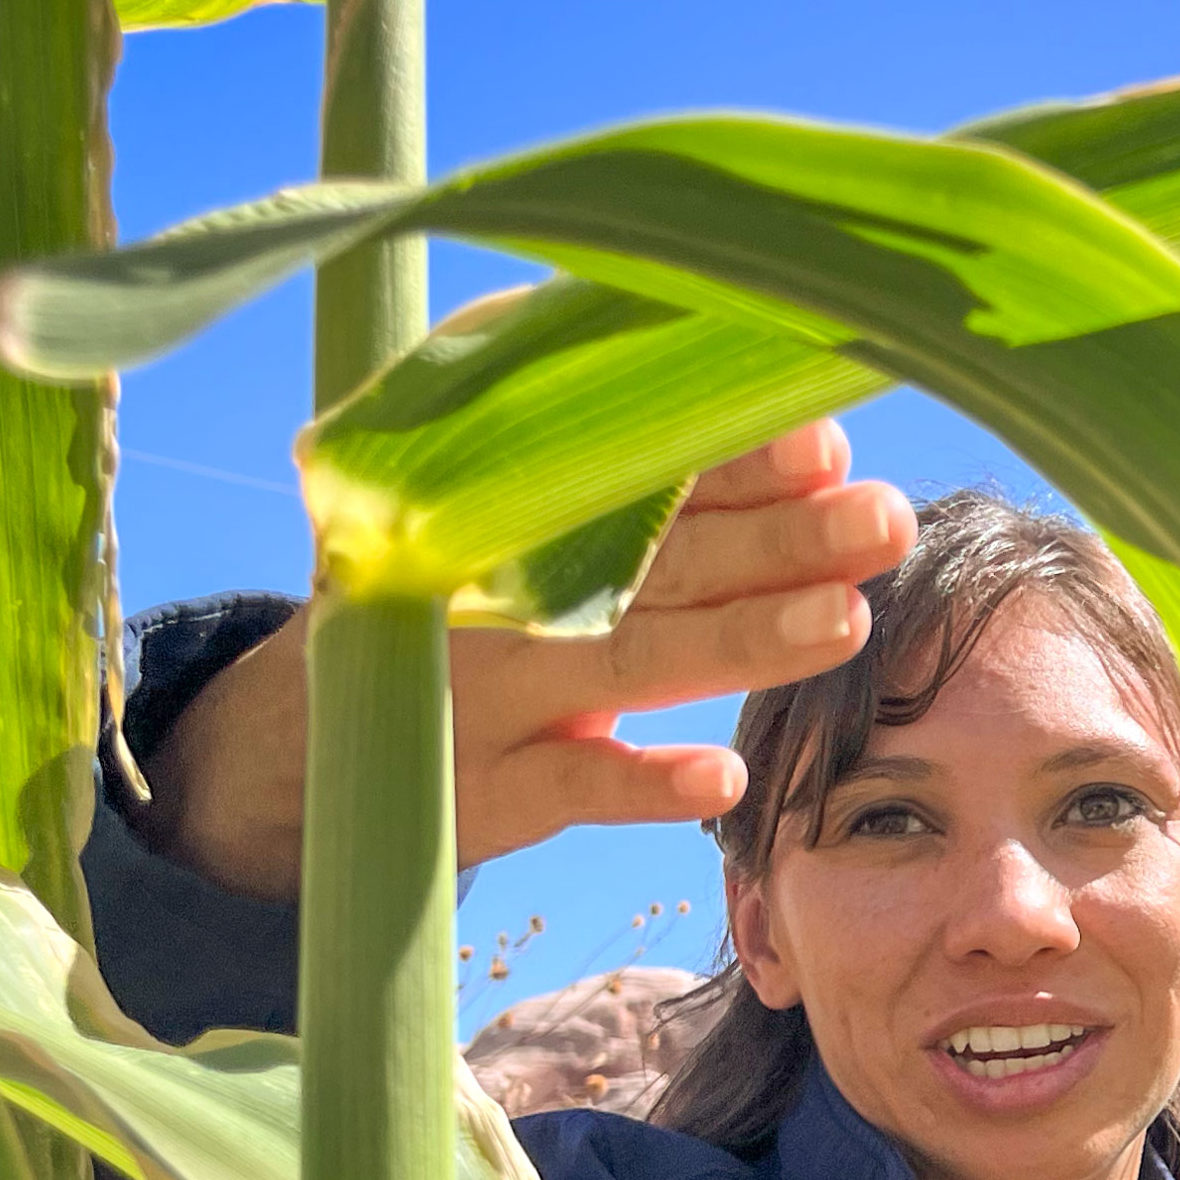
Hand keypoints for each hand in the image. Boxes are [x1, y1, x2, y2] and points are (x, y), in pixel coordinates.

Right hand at [144, 421, 910, 898]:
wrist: (297, 747)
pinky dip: (643, 781)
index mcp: (524, 513)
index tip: (823, 441)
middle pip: (660, 559)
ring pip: (628, 660)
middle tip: (882, 517)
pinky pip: (573, 784)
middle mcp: (508, 590)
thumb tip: (752, 391)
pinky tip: (722, 774)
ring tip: (842, 620)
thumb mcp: (494, 524)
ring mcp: (495, 691)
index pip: (646, 474)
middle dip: (778, 538)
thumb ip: (600, 462)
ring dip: (738, 641)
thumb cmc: (450, 614)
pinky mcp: (487, 789)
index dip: (734, 458)